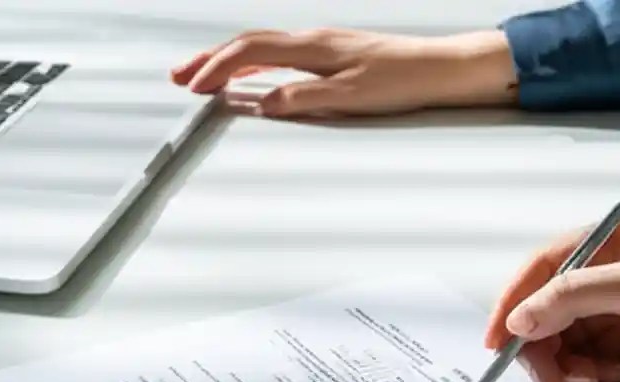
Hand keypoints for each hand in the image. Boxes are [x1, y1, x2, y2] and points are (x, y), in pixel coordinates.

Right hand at [170, 28, 517, 117]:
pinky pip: (280, 53)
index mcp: (313, 48)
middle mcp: (314, 40)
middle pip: (248, 43)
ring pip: (262, 46)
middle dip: (210, 59)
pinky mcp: (332, 54)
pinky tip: (250, 74)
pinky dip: (253, 62)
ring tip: (203, 76)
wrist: (440, 70)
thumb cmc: (402, 82)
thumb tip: (264, 103)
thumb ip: (303, 100)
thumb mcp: (349, 99)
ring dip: (228, 60)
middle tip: (180, 76)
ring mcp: (322, 45)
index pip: (251, 50)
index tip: (194, 87)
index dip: (217, 69)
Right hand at [486, 209, 619, 381]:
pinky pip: (577, 359)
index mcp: (611, 238)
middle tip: (549, 379)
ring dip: (564, 362)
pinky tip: (612, 376)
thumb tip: (517, 321)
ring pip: (556, 338)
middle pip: (543, 307)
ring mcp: (613, 310)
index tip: (497, 340)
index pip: (542, 266)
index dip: (513, 302)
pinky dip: (584, 373)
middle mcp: (607, 270)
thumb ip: (570, 297)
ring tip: (594, 377)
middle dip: (540, 343)